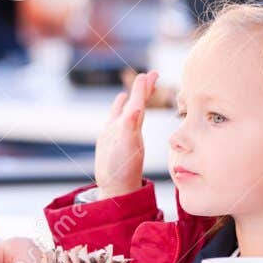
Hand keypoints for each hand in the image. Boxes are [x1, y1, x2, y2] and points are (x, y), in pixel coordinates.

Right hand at [94, 71, 157, 198]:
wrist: (115, 188)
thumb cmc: (121, 170)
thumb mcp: (126, 147)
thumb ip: (130, 127)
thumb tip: (137, 107)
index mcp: (134, 127)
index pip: (141, 103)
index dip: (145, 89)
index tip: (154, 74)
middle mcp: (128, 127)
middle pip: (138, 102)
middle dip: (145, 88)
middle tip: (153, 74)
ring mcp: (119, 131)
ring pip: (129, 107)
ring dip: (135, 95)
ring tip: (139, 82)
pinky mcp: (109, 136)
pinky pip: (116, 116)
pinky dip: (119, 106)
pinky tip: (121, 99)